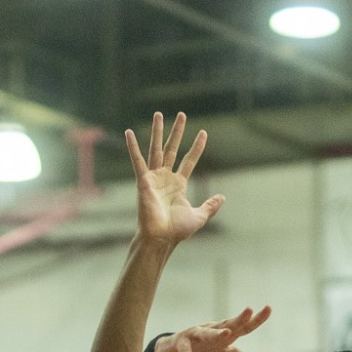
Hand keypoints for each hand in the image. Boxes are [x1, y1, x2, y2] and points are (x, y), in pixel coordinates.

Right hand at [126, 112, 223, 246]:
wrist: (161, 237)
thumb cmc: (177, 230)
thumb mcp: (199, 216)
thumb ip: (210, 206)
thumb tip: (222, 197)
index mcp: (178, 184)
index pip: (189, 160)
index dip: (196, 147)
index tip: (203, 132)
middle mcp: (165, 178)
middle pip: (172, 149)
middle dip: (177, 132)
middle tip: (181, 115)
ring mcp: (153, 177)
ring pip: (156, 149)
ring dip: (158, 131)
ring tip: (158, 114)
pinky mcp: (143, 180)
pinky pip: (137, 161)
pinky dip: (132, 147)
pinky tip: (128, 133)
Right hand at [153, 307, 276, 351]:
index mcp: (227, 333)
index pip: (244, 326)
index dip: (256, 318)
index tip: (268, 308)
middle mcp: (213, 331)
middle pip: (227, 324)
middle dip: (238, 319)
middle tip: (248, 310)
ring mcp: (196, 336)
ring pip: (206, 333)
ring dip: (216, 333)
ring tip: (227, 333)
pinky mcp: (181, 344)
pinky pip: (185, 351)